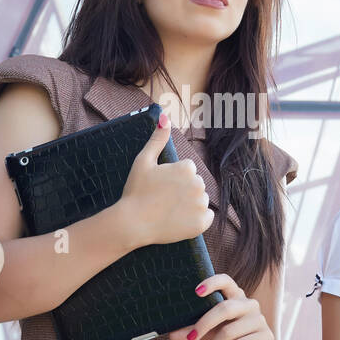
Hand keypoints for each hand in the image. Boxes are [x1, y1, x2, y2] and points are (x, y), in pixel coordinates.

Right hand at [117, 112, 213, 246]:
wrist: (132, 223)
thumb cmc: (136, 191)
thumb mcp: (143, 161)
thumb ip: (158, 139)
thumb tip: (165, 117)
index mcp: (187, 168)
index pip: (188, 170)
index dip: (173, 178)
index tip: (161, 187)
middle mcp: (198, 184)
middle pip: (196, 184)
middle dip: (183, 190)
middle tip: (163, 199)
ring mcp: (201, 205)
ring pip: (200, 200)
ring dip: (190, 204)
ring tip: (170, 210)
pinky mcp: (202, 223)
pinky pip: (206, 217)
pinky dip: (196, 219)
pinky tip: (179, 220)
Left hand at [166, 273, 276, 339]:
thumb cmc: (230, 338)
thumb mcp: (210, 332)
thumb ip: (194, 331)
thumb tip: (171, 334)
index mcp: (235, 296)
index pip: (226, 280)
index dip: (212, 282)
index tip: (197, 291)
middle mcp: (249, 304)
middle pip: (225, 308)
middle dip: (204, 324)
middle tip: (191, 338)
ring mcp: (259, 320)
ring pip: (230, 330)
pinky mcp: (267, 337)